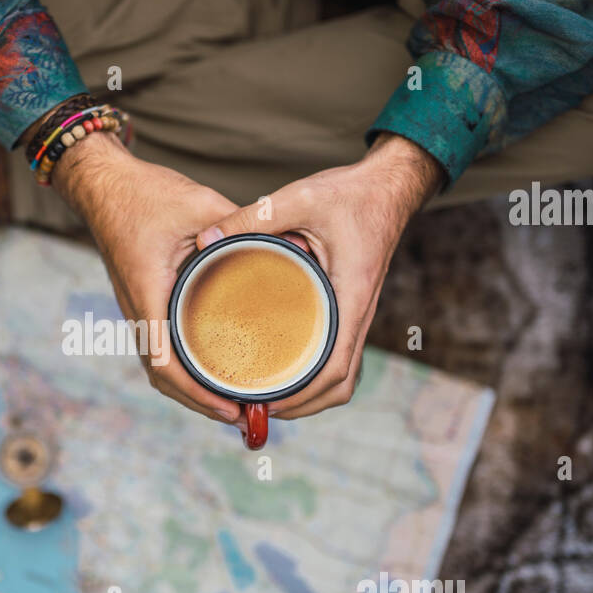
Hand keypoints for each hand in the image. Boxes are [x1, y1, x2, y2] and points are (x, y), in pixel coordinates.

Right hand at [52, 132, 245, 424]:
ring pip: (159, 366)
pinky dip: (184, 367)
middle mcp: (138, 308)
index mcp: (148, 292)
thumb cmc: (143, 192)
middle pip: (162, 376)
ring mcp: (137, 308)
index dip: (196, 392)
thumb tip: (289, 247)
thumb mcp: (199, 204)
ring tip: (229, 400)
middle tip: (242, 413)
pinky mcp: (143, 301)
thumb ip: (241, 227)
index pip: (165, 361)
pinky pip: (161, 346)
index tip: (230, 407)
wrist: (103, 183)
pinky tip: (211, 367)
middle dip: (199, 401)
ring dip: (191, 389)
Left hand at [194, 133, 443, 419]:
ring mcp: (356, 316)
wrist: (388, 186)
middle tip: (254, 405)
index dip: (301, 395)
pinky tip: (282, 369)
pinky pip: (337, 357)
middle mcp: (358, 314)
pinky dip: (314, 375)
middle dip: (299, 405)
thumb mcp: (299, 198)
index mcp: (350, 297)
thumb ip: (252, 218)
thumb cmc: (351, 193)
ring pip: (340, 378)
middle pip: (338, 386)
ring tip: (264, 397)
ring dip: (308, 396)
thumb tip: (205, 241)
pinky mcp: (350, 310)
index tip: (264, 401)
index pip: (333, 368)